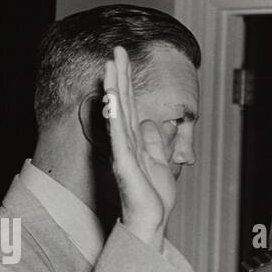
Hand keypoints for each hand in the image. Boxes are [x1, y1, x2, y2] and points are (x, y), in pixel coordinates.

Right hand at [103, 46, 177, 246]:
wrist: (151, 221)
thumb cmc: (153, 198)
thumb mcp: (161, 163)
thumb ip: (155, 142)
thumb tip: (151, 123)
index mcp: (135, 141)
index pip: (130, 105)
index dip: (128, 82)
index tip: (124, 59)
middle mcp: (126, 143)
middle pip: (122, 103)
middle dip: (120, 75)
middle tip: (117, 49)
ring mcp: (123, 151)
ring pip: (117, 114)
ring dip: (114, 88)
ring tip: (111, 65)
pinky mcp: (123, 163)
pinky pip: (118, 135)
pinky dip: (115, 116)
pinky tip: (113, 99)